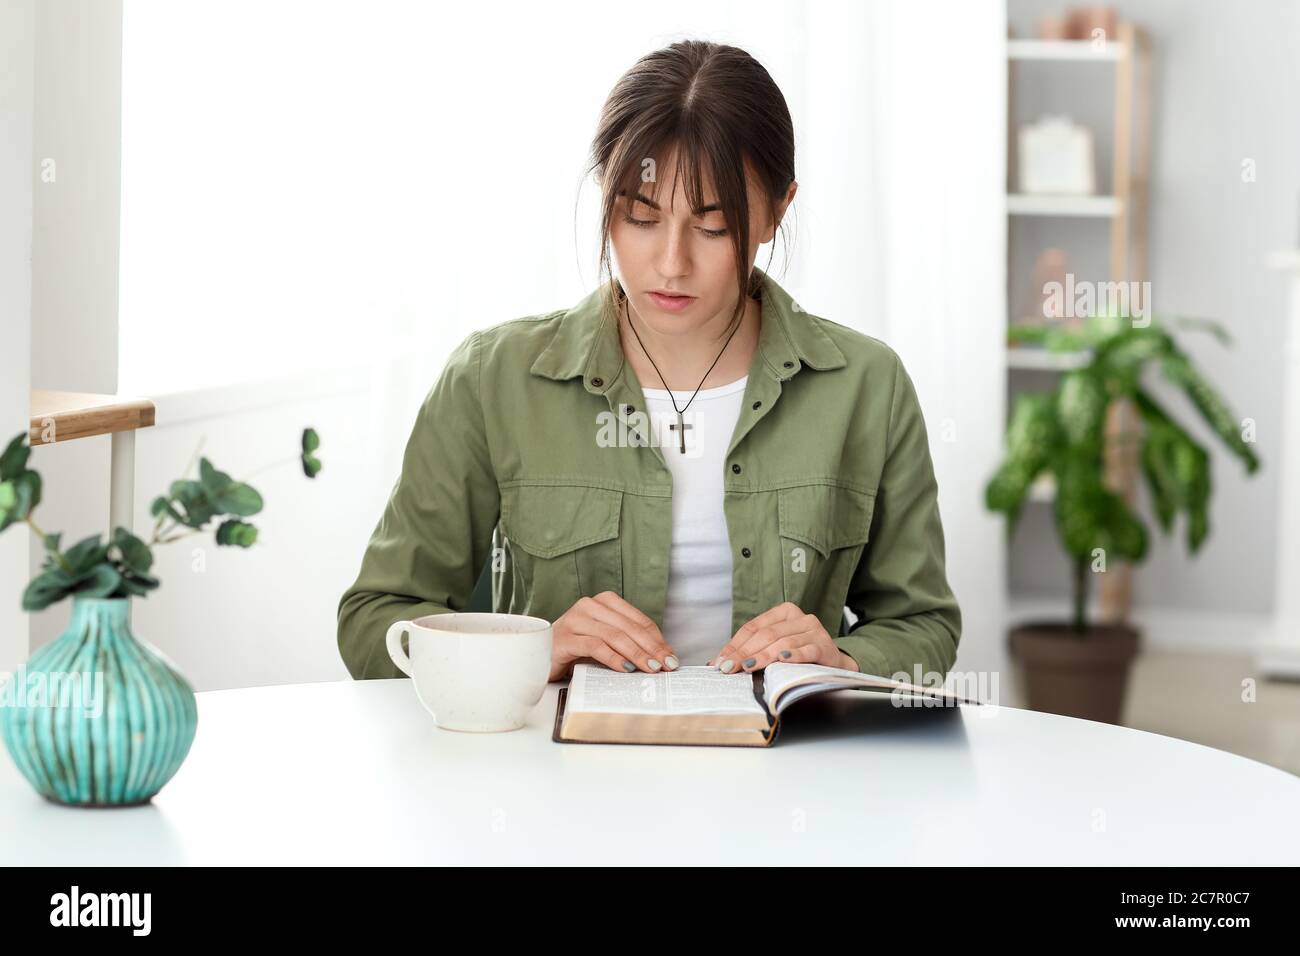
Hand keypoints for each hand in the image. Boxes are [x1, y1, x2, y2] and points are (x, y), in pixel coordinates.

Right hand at [548, 591, 679, 681]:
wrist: (538, 658)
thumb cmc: (577, 651)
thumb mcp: (607, 643)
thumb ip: (629, 644)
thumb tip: (662, 657)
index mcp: (604, 602)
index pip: (638, 620)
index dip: (658, 640)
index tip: (672, 657)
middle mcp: (589, 606)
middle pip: (629, 627)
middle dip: (652, 648)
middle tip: (666, 665)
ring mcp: (575, 619)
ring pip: (614, 635)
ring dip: (636, 654)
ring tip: (651, 669)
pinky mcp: (565, 637)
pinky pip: (594, 646)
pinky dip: (613, 658)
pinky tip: (625, 669)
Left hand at [710, 602, 858, 673]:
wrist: (834, 664)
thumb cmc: (800, 654)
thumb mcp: (776, 646)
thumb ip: (752, 649)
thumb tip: (719, 662)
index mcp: (784, 612)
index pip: (753, 627)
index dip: (735, 644)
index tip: (721, 661)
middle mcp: (800, 618)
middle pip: (766, 634)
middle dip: (745, 652)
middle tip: (729, 668)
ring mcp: (814, 631)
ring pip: (783, 643)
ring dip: (764, 656)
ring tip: (748, 667)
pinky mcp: (825, 646)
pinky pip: (807, 651)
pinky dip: (794, 656)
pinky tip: (782, 660)